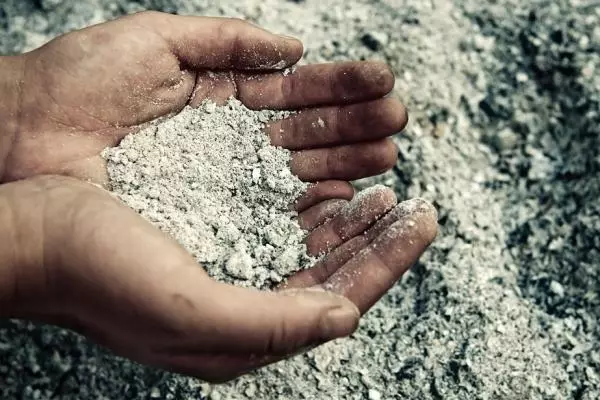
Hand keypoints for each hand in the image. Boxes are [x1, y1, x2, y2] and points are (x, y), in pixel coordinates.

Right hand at [1, 176, 436, 381]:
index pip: (336, 302)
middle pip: (331, 277)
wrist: (36, 237)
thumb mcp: (190, 311)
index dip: (384, 265)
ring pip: (309, 250)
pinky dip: (309, 209)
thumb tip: (344, 318)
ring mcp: (227, 271)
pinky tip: (326, 190)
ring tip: (381, 196)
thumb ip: (272, 323)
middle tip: (414, 210)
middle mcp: (241, 308)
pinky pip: (277, 225)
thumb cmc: (98, 277)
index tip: (420, 224)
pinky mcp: (211, 238)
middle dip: (376, 244)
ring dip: (348, 224)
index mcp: (241, 337)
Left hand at [3, 11, 405, 191]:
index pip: (296, 93)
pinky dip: (311, 207)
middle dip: (356, 128)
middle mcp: (231, 145)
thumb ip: (229, 41)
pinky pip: (271, 212)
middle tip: (397, 123)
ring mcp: (225, 185)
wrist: (21, 138)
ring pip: (299, 173)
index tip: (381, 83)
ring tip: (387, 157)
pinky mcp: (212, 220)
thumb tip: (295, 46)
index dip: (341, 89)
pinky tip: (345, 198)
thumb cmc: (78, 85)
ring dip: (347, 164)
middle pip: (308, 135)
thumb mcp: (158, 41)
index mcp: (223, 98)